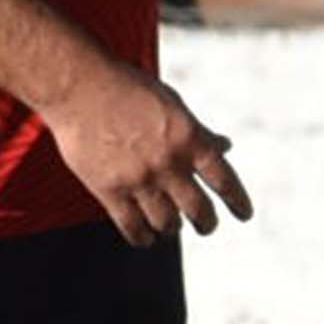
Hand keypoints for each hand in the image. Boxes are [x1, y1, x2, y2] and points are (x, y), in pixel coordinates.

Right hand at [48, 68, 253, 246]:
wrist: (79, 86)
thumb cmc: (128, 88)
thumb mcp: (174, 103)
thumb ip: (199, 131)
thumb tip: (226, 147)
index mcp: (190, 138)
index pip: (225, 180)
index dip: (238, 202)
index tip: (244, 215)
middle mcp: (169, 162)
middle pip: (199, 210)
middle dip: (207, 223)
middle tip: (206, 226)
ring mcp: (139, 178)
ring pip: (168, 224)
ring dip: (173, 228)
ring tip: (171, 226)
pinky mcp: (109, 189)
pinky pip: (132, 227)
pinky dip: (143, 237)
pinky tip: (146, 237)